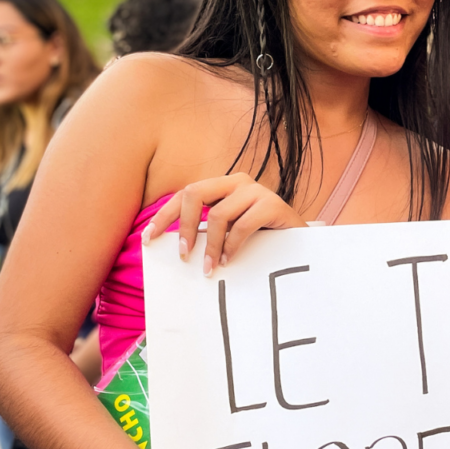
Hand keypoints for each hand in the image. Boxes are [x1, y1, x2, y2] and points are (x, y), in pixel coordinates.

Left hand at [144, 174, 305, 275]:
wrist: (300, 241)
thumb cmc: (261, 237)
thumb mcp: (229, 230)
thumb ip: (207, 230)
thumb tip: (175, 247)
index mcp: (222, 185)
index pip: (184, 194)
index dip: (164, 216)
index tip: (148, 239)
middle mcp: (237, 181)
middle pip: (194, 193)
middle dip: (183, 226)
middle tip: (182, 255)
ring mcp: (255, 190)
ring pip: (217, 215)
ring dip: (210, 246)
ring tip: (209, 267)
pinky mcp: (272, 204)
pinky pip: (242, 226)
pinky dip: (231, 247)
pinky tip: (229, 260)